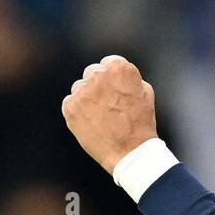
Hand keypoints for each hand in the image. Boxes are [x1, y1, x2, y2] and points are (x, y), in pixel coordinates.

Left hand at [62, 55, 157, 174]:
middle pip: (92, 73)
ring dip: (87, 98)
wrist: (130, 151)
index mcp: (118, 67)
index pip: (108, 63)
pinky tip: (92, 123)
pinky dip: (78, 112)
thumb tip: (114, 74)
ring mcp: (82, 91)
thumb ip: (128, 77)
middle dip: (98, 86)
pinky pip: (70, 103)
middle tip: (109, 105)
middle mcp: (98, 75)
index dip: (113, 78)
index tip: (116, 90)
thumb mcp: (145, 91)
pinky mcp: (70, 107)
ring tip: (101, 117)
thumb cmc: (141, 122)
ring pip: (80, 88)